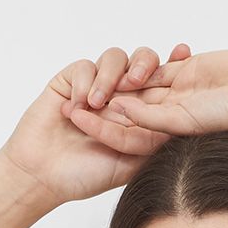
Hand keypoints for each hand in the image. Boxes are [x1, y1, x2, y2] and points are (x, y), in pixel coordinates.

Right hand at [0, 43, 193, 205]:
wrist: (43, 176)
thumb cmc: (85, 176)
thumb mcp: (129, 166)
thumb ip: (152, 145)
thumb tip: (183, 125)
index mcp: (138, 115)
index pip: (162, 84)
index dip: (175, 65)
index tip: (184, 51)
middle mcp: (120, 97)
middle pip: (141, 61)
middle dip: (143, 64)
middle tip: (136, 81)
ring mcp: (95, 87)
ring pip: (114, 59)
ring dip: (108, 78)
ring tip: (97, 104)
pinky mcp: (70, 82)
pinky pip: (84, 66)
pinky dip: (83, 83)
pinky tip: (77, 107)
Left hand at [64, 49, 227, 154]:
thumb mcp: (182, 121)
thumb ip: (150, 117)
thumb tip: (120, 112)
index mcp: (168, 138)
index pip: (127, 134)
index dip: (101, 127)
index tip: (76, 118)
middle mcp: (171, 118)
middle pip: (129, 111)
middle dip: (102, 105)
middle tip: (72, 98)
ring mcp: (178, 94)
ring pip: (141, 87)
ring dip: (118, 81)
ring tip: (92, 76)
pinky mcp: (186, 72)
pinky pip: (158, 67)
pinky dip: (141, 62)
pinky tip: (120, 61)